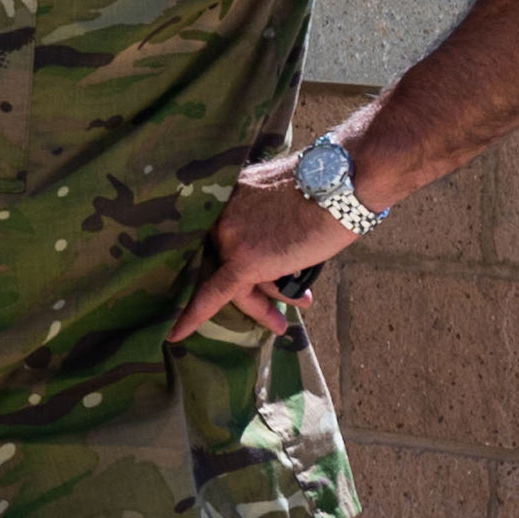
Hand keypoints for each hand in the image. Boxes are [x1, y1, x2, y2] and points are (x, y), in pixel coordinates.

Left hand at [170, 154, 358, 344]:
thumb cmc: (325, 184)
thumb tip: (270, 248)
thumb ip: (262, 217)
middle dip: (256, 285)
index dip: (208, 258)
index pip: (216, 237)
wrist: (343, 183)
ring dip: (267, 298)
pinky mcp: (243, 260)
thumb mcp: (279, 194)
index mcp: (224, 196)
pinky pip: (215, 294)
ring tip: (302, 302)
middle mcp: (218, 215)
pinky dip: (193, 316)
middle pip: (227, 261)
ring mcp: (228, 237)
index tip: (188, 274)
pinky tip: (176, 335)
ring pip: (237, 281)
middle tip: (275, 303)